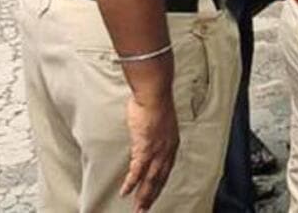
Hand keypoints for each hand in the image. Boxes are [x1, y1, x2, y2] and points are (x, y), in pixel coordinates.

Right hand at [121, 91, 178, 211]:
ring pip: (151, 179)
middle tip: (146, 208)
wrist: (154, 95)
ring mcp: (157, 150)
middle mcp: (167, 149)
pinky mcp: (145, 148)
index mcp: (172, 143)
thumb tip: (148, 134)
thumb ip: (155, 132)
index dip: (161, 182)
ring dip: (144, 195)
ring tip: (139, 208)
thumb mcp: (159, 122)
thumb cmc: (154, 103)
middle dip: (153, 195)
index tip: (155, 192)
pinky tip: (125, 193)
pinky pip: (137, 171)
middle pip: (160, 178)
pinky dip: (131, 183)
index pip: (167, 169)